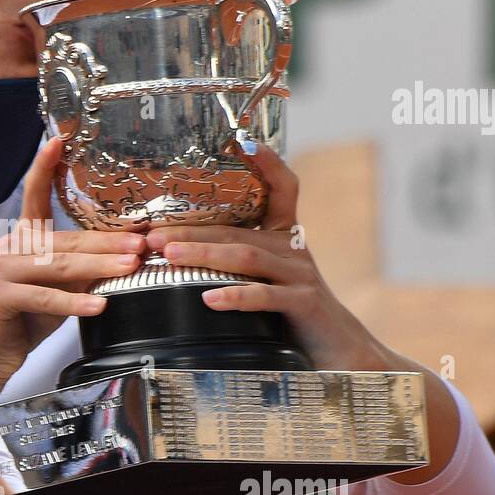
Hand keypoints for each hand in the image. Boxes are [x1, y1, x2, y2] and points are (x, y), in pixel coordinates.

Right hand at [0, 135, 147, 394]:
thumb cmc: (23, 319)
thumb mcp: (56, 289)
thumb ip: (80, 271)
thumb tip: (126, 258)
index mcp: (23, 238)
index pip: (35, 195)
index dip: (45, 167)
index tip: (59, 141)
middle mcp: (10, 247)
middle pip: (64, 240)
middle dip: (106, 242)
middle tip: (141, 243)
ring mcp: (1, 271)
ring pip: (58, 266)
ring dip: (98, 267)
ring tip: (130, 267)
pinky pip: (42, 297)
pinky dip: (73, 303)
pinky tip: (99, 305)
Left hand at [142, 142, 392, 372]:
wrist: (341, 352)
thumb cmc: (294, 316)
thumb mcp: (269, 280)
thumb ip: (239, 263)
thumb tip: (181, 252)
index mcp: (285, 238)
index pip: (283, 189)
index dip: (268, 163)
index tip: (243, 142)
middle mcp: (293, 250)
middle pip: (238, 229)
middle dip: (192, 230)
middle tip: (153, 234)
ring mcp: (301, 275)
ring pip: (246, 256)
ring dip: (204, 254)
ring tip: (169, 255)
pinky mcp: (304, 304)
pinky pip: (266, 296)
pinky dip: (236, 296)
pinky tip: (208, 299)